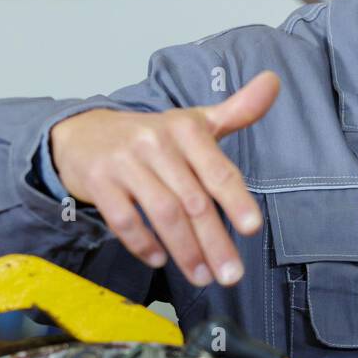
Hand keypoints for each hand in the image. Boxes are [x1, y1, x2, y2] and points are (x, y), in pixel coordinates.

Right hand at [50, 71, 279, 285]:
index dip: (236, 200)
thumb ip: (237, 110)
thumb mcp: (195, 121)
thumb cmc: (152, 136)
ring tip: (202, 276)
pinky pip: (124, 218)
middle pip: (193, 201)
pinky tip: (158, 260)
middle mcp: (156, 142)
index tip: (251, 229)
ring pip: (163, 213)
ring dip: (185, 251)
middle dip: (215, 242)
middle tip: (232, 274)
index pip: (217, 170)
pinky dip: (142, 243)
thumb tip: (274, 82)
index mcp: (186, 129)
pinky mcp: (98, 181)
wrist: (83, 133)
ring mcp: (125, 162)